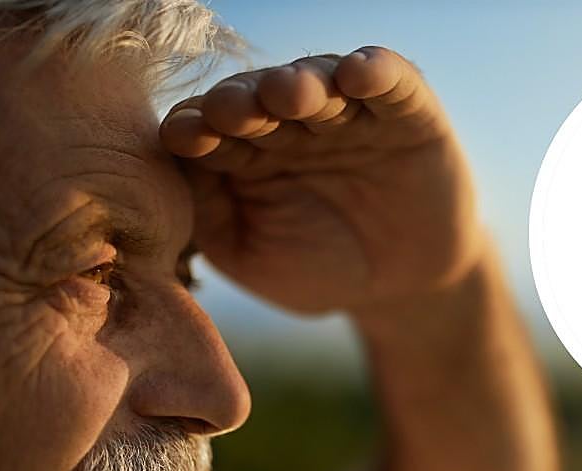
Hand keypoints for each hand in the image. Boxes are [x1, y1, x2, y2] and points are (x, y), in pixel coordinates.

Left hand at [159, 47, 481, 314]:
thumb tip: (174, 160)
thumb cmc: (313, 269)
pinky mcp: (406, 112)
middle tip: (231, 110)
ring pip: (319, 81)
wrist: (398, 289)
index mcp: (243, 149)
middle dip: (242, 100)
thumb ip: (208, 210)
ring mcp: (347, 112)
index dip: (196, 127)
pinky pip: (392, 82)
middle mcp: (290, 120)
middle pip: (258, 96)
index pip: (209, 127)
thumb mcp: (247, 252)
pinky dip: (376, 71)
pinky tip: (358, 73)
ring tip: (288, 92)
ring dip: (300, 83)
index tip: (183, 137)